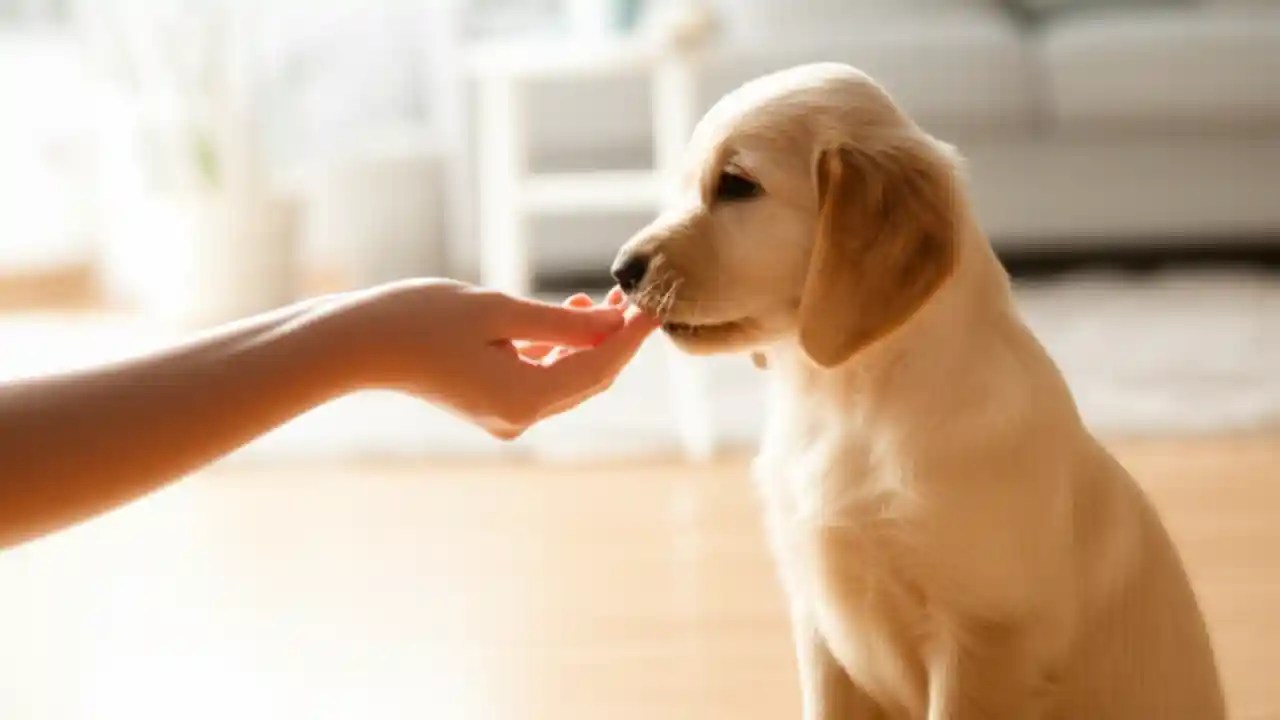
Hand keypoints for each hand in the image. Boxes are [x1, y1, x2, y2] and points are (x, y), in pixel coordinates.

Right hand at [328, 279, 657, 438]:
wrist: (358, 344)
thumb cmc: (422, 319)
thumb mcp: (499, 310)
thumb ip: (562, 322)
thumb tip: (615, 324)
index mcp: (526, 398)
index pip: (602, 366)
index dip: (633, 334)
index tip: (658, 304)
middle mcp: (521, 417)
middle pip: (590, 378)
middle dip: (616, 339)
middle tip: (636, 297)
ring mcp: (505, 416)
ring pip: (568, 379)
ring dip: (588, 342)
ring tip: (599, 300)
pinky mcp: (491, 406)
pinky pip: (541, 379)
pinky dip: (559, 351)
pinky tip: (568, 316)